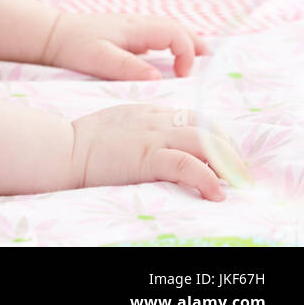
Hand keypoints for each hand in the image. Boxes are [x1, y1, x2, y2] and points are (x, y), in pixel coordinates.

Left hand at [42, 10, 209, 79]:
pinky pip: (155, 36)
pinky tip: (169, 58)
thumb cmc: (75, 47)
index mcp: (134, 29)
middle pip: (174, 27)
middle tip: (210, 59)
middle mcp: (136, 24)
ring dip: (183, 41)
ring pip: (165, 30)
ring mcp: (130, 28)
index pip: (173, 33)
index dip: (186, 51)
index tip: (185, 75)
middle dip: (194, 42)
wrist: (52, 35)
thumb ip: (129, 68)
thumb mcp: (100, 60)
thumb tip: (159, 77)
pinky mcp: (123, 35)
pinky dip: (169, 44)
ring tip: (199, 58)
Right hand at [70, 104, 247, 199]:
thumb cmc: (83, 142)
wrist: (64, 148)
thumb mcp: (118, 124)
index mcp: (148, 111)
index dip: (214, 135)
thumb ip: (140, 127)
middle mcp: (155, 120)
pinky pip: (186, 164)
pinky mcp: (147, 156)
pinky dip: (206, 177)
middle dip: (228, 148)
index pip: (193, 117)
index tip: (225, 154)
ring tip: (236, 182)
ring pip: (203, 141)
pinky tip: (215, 193)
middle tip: (239, 171)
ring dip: (225, 163)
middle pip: (205, 126)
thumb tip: (160, 144)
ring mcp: (152, 137)